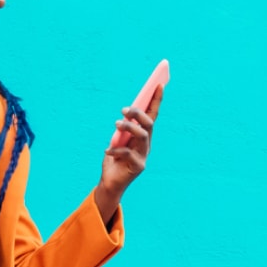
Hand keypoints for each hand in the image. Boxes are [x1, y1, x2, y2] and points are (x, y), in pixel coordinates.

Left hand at [94, 85, 163, 221]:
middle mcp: (146, 144)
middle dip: (138, 114)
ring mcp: (144, 156)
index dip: (156, 100)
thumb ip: (122, 130)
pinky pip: (128, 154)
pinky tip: (107, 151)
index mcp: (142, 136)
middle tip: (123, 109)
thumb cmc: (113, 159)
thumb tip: (125, 116)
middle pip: (149, 124)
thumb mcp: (116, 140)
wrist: (110, 182)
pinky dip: (116, 150)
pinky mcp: (138, 167)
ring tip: (116, 124)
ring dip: (130, 127)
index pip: (152, 115)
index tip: (159, 84)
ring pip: (143, 136)